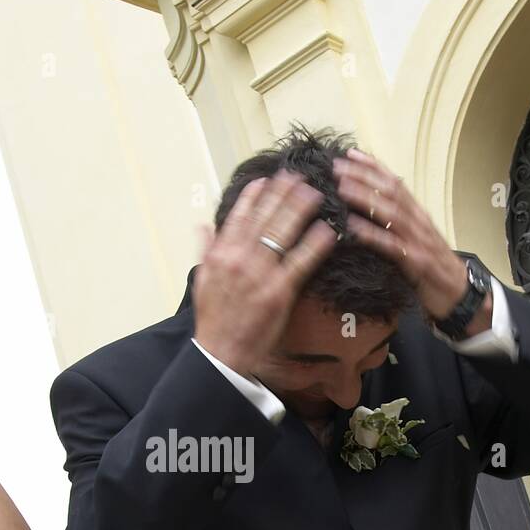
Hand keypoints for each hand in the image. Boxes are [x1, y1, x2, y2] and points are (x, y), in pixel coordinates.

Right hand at [193, 169, 338, 375]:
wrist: (221, 353)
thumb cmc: (213, 320)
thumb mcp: (202, 280)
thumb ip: (205, 250)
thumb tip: (203, 226)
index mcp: (221, 255)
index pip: (240, 217)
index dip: (255, 196)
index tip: (267, 179)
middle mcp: (240, 259)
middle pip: (265, 218)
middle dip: (282, 194)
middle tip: (298, 176)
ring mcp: (260, 274)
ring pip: (283, 233)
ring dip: (300, 210)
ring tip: (315, 193)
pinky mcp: (279, 292)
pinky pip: (300, 262)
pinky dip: (314, 244)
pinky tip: (327, 230)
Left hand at [332, 149, 490, 332]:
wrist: (457, 292)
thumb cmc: (431, 265)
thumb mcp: (414, 238)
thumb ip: (396, 222)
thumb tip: (368, 206)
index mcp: (417, 213)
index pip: (395, 181)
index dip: (373, 166)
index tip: (350, 153)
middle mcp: (419, 221)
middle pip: (391, 191)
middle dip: (364, 176)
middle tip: (338, 167)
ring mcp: (419, 240)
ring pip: (391, 212)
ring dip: (365, 198)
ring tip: (342, 188)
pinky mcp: (416, 262)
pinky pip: (391, 245)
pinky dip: (372, 234)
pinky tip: (354, 227)